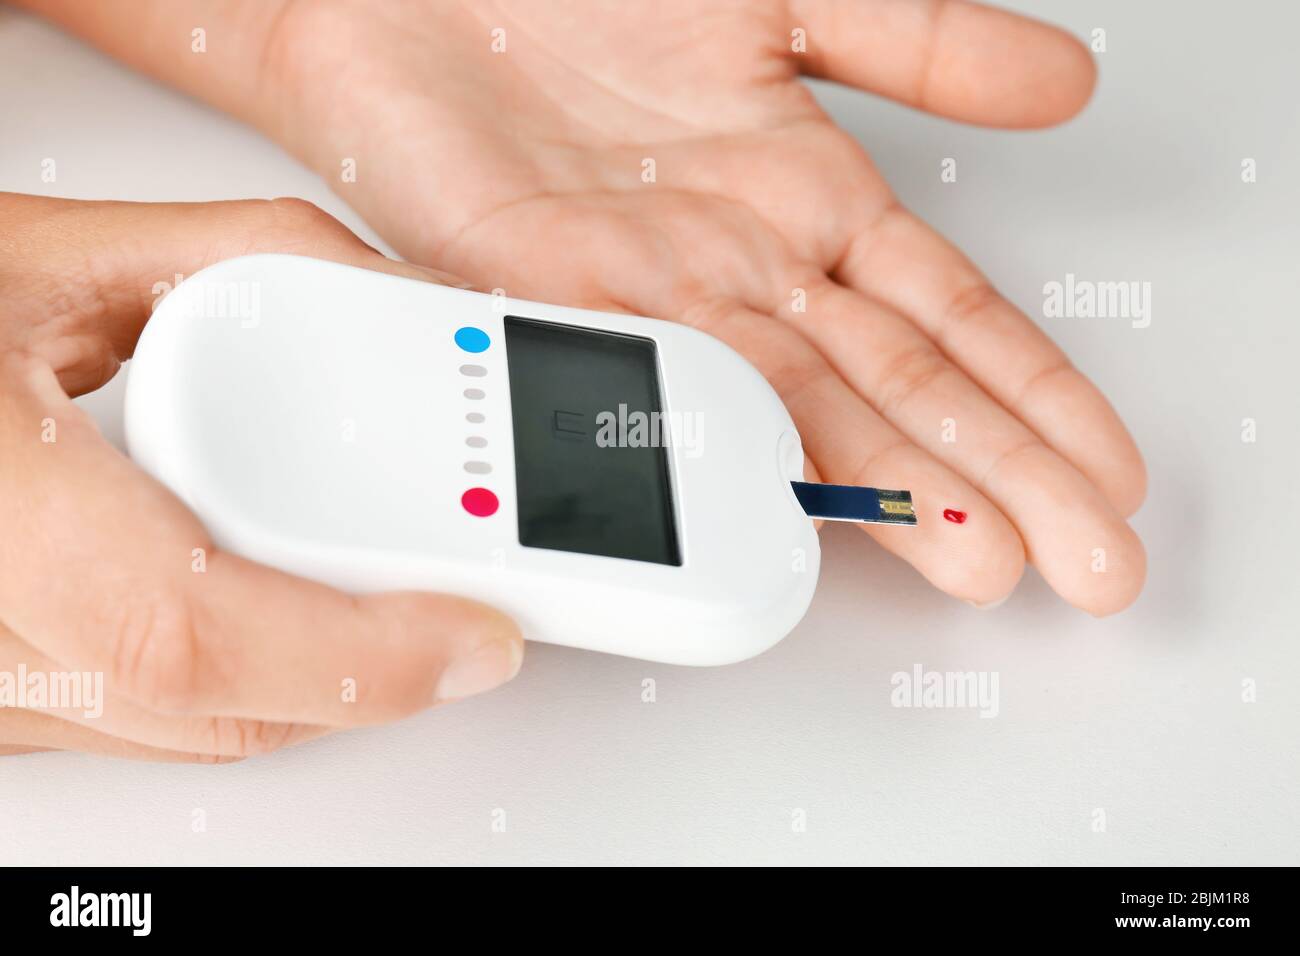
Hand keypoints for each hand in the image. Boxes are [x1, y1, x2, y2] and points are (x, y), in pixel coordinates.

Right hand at [0, 194, 521, 759]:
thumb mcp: (51, 257)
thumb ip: (242, 259)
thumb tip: (394, 300)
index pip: (180, 630)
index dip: (353, 653)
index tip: (472, 634)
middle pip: (212, 705)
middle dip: (371, 666)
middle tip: (460, 608)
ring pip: (187, 731)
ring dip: (319, 678)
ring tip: (393, 599)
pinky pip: (144, 723)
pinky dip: (245, 677)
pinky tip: (292, 613)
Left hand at [253, 0, 1146, 613]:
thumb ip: (915, 42)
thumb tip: (1061, 82)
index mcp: (805, 203)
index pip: (950, 322)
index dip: (1037, 398)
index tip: (1107, 471)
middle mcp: (741, 271)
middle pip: (897, 388)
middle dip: (1002, 477)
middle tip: (1086, 563)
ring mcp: (653, 294)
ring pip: (799, 405)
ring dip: (893, 485)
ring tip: (978, 553)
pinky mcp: (550, 300)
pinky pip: (651, 379)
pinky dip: (724, 438)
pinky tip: (797, 496)